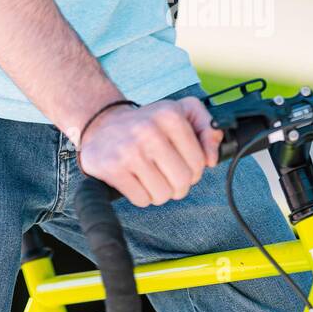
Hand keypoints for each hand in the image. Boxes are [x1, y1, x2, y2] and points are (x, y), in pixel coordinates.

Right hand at [77, 98, 223, 206]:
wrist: (101, 123)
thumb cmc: (147, 123)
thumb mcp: (180, 112)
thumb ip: (208, 127)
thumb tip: (212, 159)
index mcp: (169, 115)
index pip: (199, 163)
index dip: (193, 170)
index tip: (180, 162)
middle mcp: (149, 130)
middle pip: (182, 182)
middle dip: (177, 185)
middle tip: (166, 174)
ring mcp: (129, 150)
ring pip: (163, 195)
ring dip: (158, 192)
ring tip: (149, 175)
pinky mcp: (112, 168)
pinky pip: (141, 200)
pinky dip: (140, 196)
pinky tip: (134, 179)